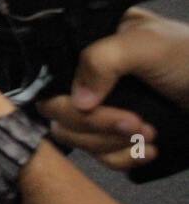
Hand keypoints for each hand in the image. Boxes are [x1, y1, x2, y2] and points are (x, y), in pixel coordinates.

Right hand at [37, 9, 188, 169]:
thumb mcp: (146, 44)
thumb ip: (100, 60)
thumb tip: (75, 100)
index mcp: (90, 46)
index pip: (52, 79)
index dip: (71, 101)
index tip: (101, 106)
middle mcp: (91, 78)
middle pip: (60, 114)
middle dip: (98, 126)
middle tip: (137, 124)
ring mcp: (106, 108)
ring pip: (78, 140)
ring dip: (113, 144)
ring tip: (150, 136)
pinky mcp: (120, 136)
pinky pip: (101, 157)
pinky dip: (123, 158)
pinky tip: (149, 150)